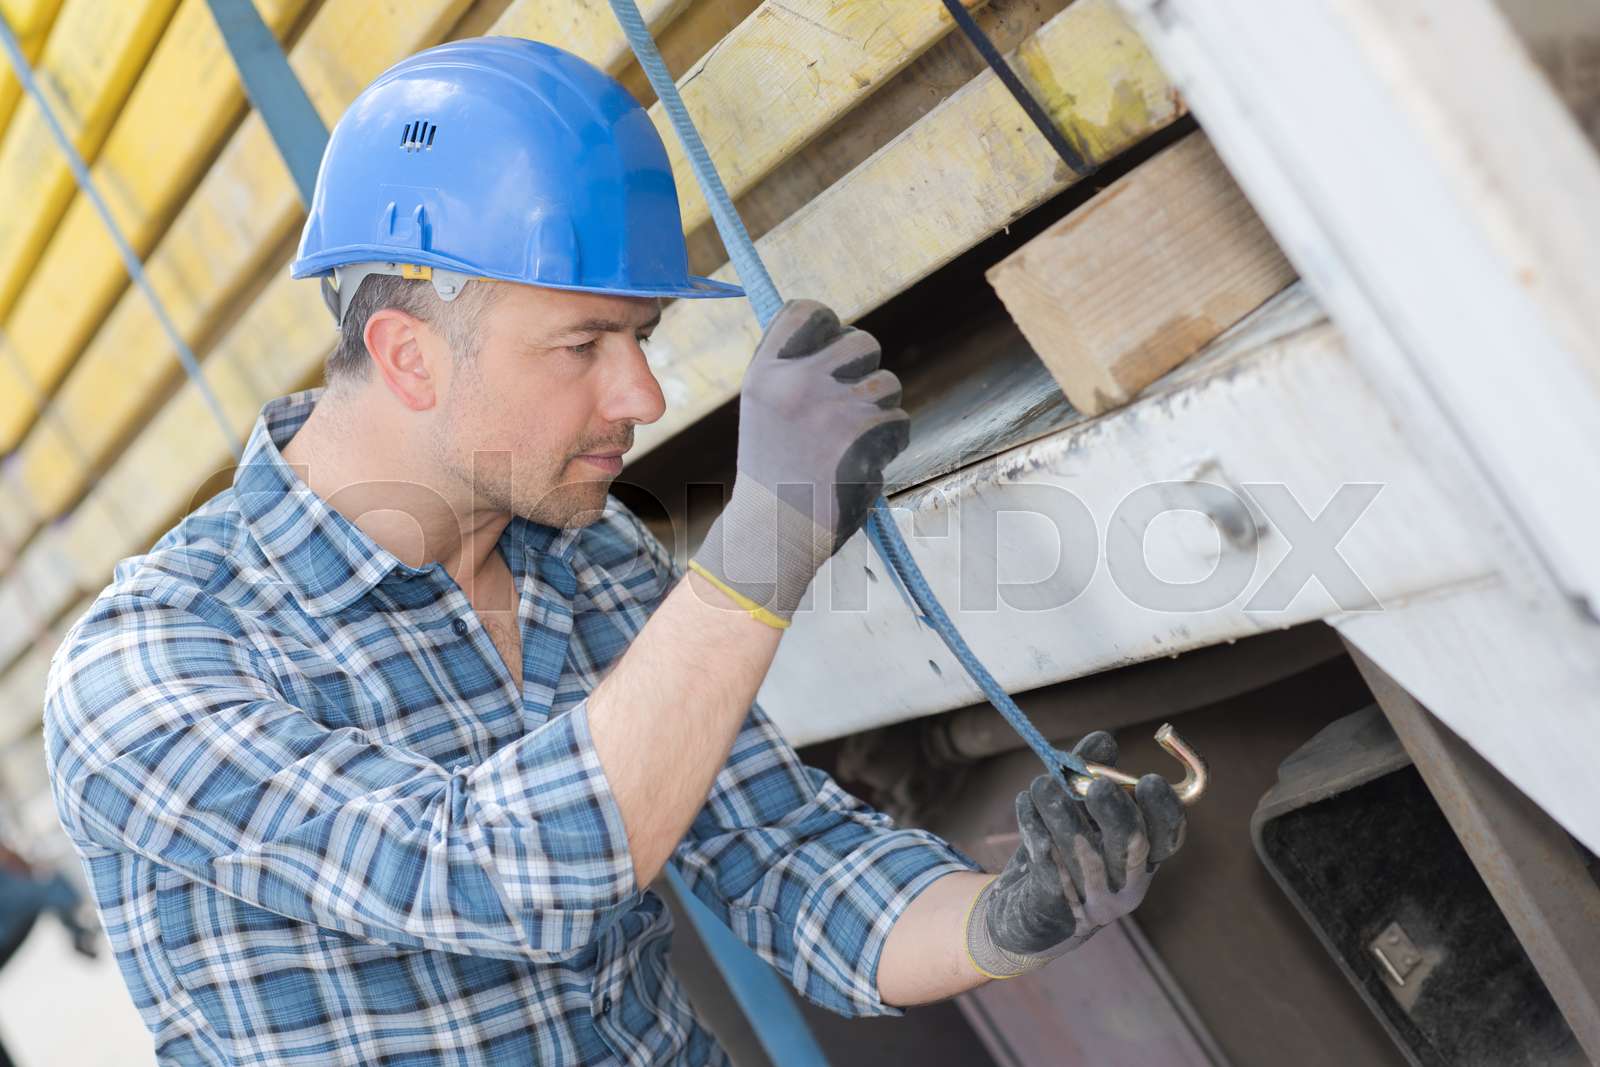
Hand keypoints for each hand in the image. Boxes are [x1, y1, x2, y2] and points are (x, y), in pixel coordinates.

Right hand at [692, 300, 907, 620]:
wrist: (773, 533)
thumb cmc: (772, 472)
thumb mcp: (763, 409)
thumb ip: (792, 368)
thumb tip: (839, 335)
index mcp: (766, 372)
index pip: (809, 310)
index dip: (829, 328)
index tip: (828, 354)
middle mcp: (797, 382)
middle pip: (862, 341)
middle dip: (864, 372)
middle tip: (846, 406)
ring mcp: (833, 409)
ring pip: (887, 384)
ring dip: (880, 411)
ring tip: (848, 441)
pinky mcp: (866, 437)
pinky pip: (900, 421)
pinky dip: (889, 443)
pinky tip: (858, 463)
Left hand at [965, 731, 1186, 978]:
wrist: (1024, 917)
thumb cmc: (1061, 853)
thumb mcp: (1080, 813)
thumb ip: (1093, 774)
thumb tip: (1103, 740)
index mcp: (1142, 857)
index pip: (1168, 835)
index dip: (1164, 809)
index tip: (1149, 780)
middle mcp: (1124, 880)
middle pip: (1132, 845)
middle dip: (1116, 812)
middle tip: (1097, 785)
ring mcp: (1091, 898)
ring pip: (1082, 849)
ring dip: (1061, 810)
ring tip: (1042, 784)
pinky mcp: (1054, 905)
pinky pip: (1045, 860)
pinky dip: (1033, 825)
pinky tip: (1025, 804)